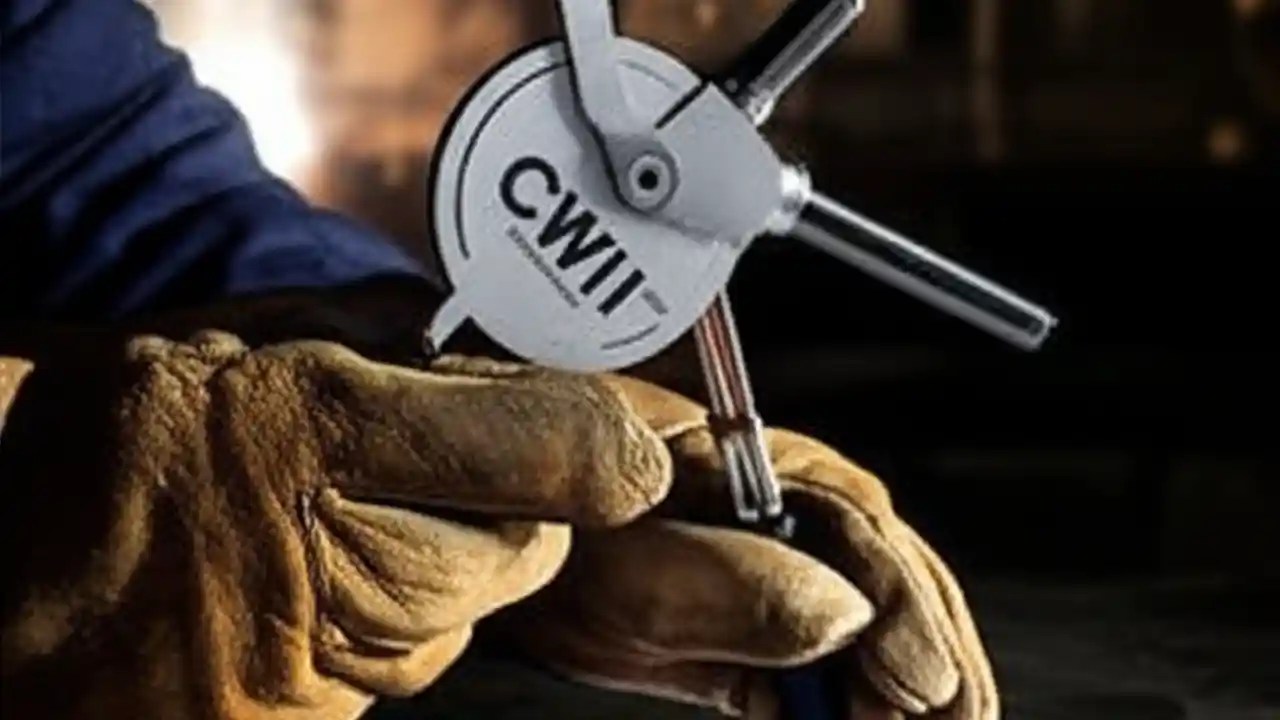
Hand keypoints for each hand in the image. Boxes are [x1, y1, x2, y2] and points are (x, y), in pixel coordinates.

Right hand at [0, 289, 672, 719]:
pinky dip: (410, 612)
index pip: (556, 446)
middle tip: (439, 455)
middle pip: (537, 536)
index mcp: (311, 428)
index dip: (610, 443)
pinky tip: (326, 578)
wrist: (10, 601)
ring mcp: (343, 660)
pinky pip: (428, 652)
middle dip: (520, 495)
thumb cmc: (113, 454)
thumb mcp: (238, 338)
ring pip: (486, 597)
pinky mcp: (339, 719)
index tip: (627, 446)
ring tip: (351, 514)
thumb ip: (386, 334)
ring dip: (461, 552)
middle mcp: (343, 555)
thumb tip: (516, 358)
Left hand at [498, 375, 997, 719]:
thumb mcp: (625, 567)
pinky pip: (829, 661)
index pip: (863, 532)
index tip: (921, 683)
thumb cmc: (549, 531)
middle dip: (930, 661)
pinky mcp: (765, 616)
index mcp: (760, 469)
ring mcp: (781, 561)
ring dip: (905, 690)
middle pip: (892, 580)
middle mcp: (787, 508)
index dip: (904, 610)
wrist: (505, 544)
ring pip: (874, 626)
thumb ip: (730, 585)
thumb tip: (846, 614)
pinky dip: (852, 703)